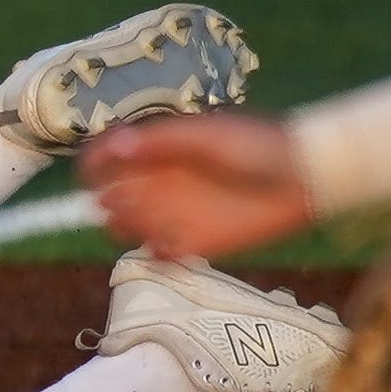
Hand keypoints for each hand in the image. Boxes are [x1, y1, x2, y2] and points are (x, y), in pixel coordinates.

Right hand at [80, 114, 313, 259]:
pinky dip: (156, 254)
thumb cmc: (254, 146)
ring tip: (145, 224)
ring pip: (129, 228)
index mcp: (157, 153)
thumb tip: (114, 145)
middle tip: (121, 202)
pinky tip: (169, 246)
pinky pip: (162, 255)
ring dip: (125, 227)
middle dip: (105, 201)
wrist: (302, 177)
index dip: (93, 166)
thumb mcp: (204, 136)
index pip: (109, 159)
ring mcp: (175, 216)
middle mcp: (158, 185)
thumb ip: (160, 142)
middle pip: (111, 197)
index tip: (88, 174)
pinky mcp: (197, 244)